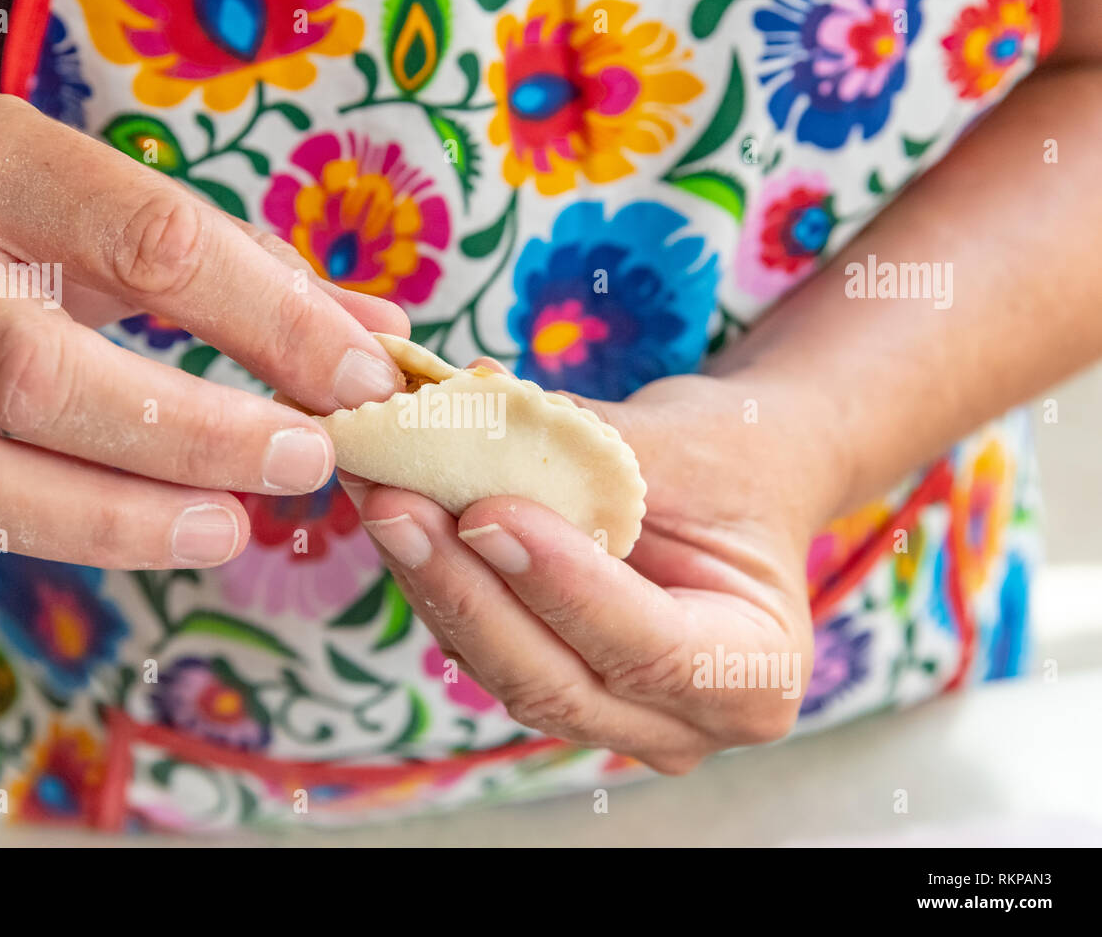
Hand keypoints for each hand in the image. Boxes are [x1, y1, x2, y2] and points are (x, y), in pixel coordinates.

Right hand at [0, 88, 408, 742]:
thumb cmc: (38, 208)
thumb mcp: (136, 201)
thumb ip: (262, 274)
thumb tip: (384, 347)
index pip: (152, 243)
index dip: (272, 324)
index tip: (361, 384)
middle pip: (36, 377)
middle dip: (190, 438)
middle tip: (302, 468)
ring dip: (96, 525)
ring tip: (221, 532)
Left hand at [344, 369, 840, 771]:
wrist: (735, 484)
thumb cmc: (732, 458)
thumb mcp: (685, 442)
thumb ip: (583, 445)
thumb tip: (461, 408)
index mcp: (753, 676)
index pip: (648, 648)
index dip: (560, 585)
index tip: (485, 513)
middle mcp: (686, 724)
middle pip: (554, 681)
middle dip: (464, 589)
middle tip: (394, 503)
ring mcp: (614, 721)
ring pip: (503, 671)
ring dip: (433, 582)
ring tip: (378, 494)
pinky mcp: (554, 691)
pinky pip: (483, 652)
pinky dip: (438, 583)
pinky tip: (398, 516)